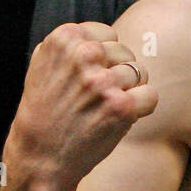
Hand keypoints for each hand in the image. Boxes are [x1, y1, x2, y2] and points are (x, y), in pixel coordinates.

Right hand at [10, 22, 157, 190]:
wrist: (40, 157)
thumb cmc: (45, 112)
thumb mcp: (44, 65)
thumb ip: (72, 45)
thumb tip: (105, 34)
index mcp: (65, 39)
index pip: (107, 34)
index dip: (101, 58)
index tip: (84, 77)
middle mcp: (84, 55)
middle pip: (125, 53)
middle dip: (116, 74)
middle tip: (92, 98)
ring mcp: (103, 80)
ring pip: (140, 73)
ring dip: (128, 92)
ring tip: (102, 108)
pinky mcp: (121, 106)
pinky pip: (150, 95)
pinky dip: (141, 108)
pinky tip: (118, 118)